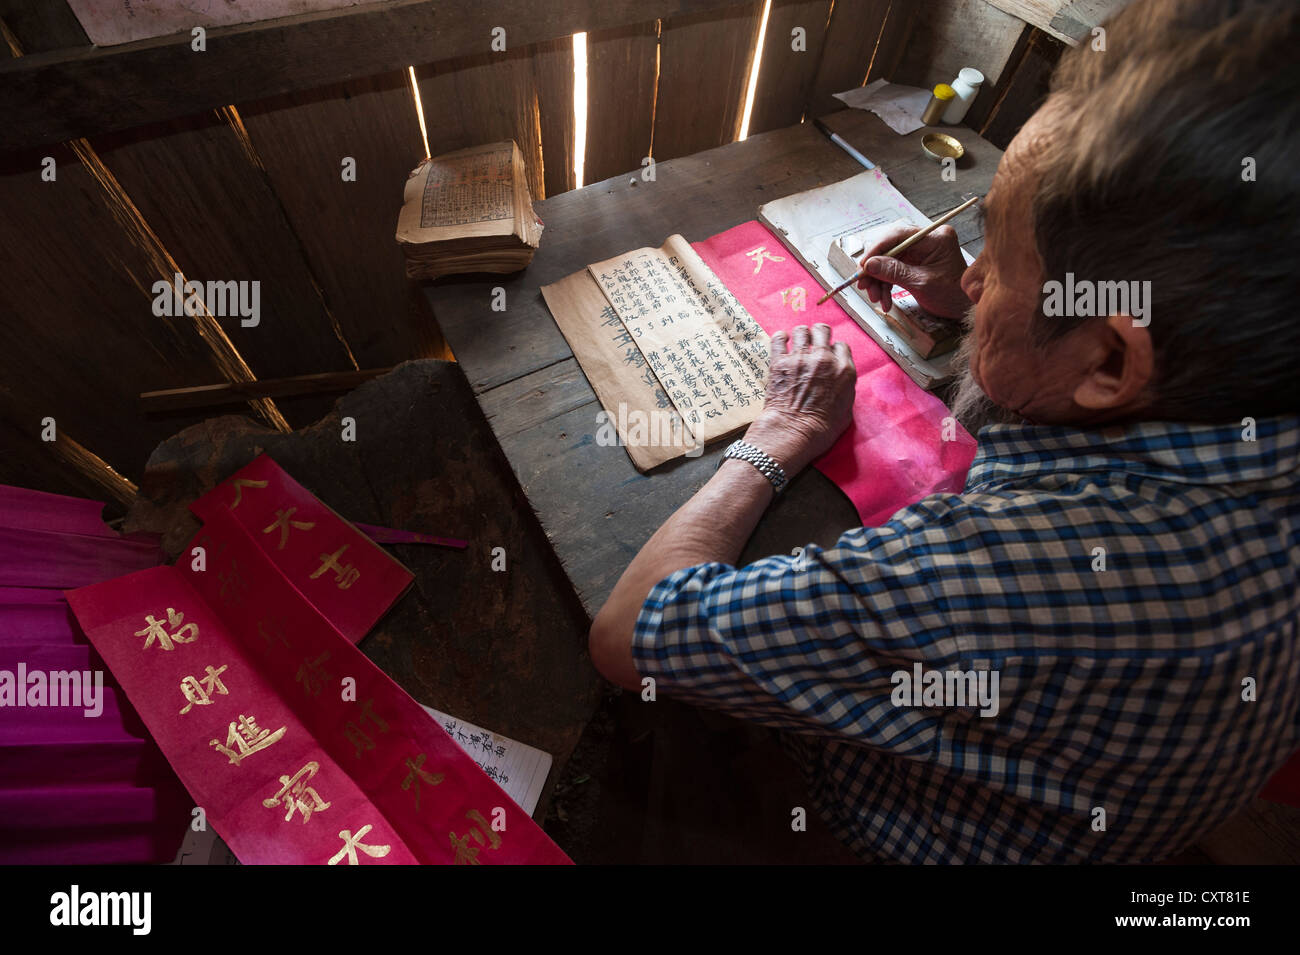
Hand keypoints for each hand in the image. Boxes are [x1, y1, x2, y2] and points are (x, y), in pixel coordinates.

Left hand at [745, 323, 855, 475]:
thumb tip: (840, 384)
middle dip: (819, 334)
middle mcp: (824, 359)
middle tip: (813, 341)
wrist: (793, 432)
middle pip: (823, 331)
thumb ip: (845, 390)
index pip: (841, 346)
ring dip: (801, 335)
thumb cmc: (821, 429)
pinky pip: (779, 339)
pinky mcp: (780, 362)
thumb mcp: (846, 410)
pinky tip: (782, 340)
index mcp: (844, 370)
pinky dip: (780, 337)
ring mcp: (801, 358)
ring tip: (797, 341)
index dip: (834, 350)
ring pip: (802, 331)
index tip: (829, 356)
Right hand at [856, 223, 968, 319]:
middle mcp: (927, 240)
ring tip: (876, 298)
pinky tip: (884, 299)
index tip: (863, 265)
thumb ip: (895, 272)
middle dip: (876, 268)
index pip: (899, 234)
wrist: (962, 309)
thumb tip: (870, 265)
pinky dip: (886, 285)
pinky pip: (893, 270)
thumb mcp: (922, 284)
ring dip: (879, 280)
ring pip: (889, 260)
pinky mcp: (915, 262)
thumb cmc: (952, 295)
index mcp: (935, 238)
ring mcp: (920, 251)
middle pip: (891, 248)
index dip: (878, 248)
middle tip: (864, 285)